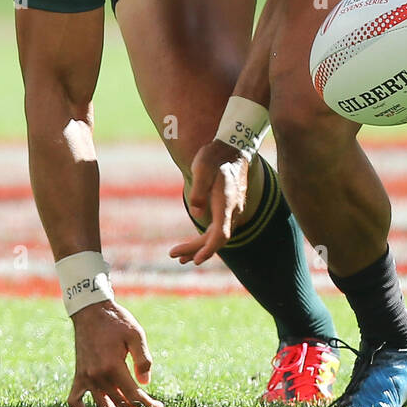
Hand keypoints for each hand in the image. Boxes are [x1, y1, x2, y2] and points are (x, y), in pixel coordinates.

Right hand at [68, 300, 162, 406]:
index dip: (147, 403)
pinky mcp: (78, 375)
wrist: (92, 311)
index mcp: (113, 366)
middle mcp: (97, 376)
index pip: (133, 394)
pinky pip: (74, 399)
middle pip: (118, 401)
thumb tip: (145, 383)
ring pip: (101, 404)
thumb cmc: (117, 322)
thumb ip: (143, 359)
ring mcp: (86, 377)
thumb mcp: (136, 335)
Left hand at [169, 139, 249, 265]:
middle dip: (196, 250)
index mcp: (227, 203)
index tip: (196, 260)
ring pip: (217, 235)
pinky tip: (194, 243)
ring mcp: (233, 210)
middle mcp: (233, 210)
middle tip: (173, 255)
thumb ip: (199, 190)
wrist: (233, 146)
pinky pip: (219, 229)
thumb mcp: (202, 168)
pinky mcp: (229, 208)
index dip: (209, 249)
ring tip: (178, 256)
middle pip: (217, 239)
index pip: (221, 234)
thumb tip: (196, 212)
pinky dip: (206, 238)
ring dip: (199, 246)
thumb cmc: (215, 156)